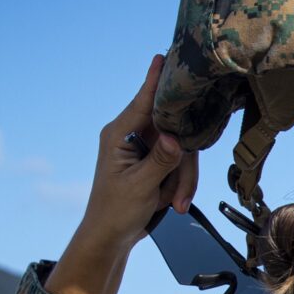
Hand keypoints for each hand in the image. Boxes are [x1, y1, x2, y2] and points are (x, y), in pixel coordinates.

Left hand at [70, 55, 198, 254]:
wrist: (111, 237)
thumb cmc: (115, 212)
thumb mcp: (139, 187)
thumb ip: (160, 160)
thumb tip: (175, 137)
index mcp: (119, 134)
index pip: (143, 101)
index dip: (156, 80)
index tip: (163, 55)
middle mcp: (132, 136)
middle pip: (173, 131)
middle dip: (182, 165)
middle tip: (178, 196)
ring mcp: (145, 148)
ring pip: (181, 151)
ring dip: (182, 180)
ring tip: (174, 204)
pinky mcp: (155, 161)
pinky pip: (180, 164)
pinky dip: (181, 184)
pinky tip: (174, 202)